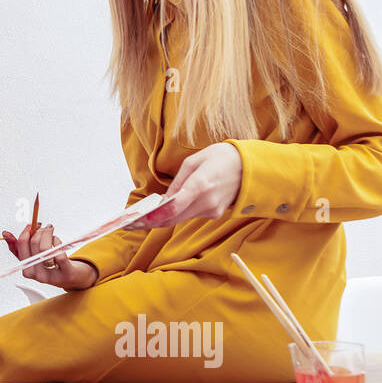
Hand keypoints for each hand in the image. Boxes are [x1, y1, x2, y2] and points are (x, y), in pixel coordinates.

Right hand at [2, 223, 96, 289]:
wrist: (72, 279)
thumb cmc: (51, 265)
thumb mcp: (33, 257)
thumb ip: (19, 247)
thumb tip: (5, 233)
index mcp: (26, 269)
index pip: (21, 245)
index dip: (27, 231)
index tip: (32, 224)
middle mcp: (37, 275)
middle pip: (34, 243)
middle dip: (40, 230)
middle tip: (46, 227)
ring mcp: (51, 276)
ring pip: (45, 247)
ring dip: (50, 235)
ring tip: (52, 233)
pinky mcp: (66, 273)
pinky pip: (59, 253)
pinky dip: (59, 242)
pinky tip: (59, 243)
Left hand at [128, 142, 242, 228]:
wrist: (249, 167)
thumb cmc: (220, 158)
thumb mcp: (194, 161)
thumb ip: (177, 182)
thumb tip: (164, 199)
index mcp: (200, 185)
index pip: (174, 207)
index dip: (154, 216)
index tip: (137, 220)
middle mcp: (206, 202)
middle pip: (174, 218)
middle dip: (151, 222)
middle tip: (131, 224)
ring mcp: (212, 210)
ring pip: (181, 219)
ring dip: (162, 219)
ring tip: (141, 218)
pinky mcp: (214, 214)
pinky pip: (190, 215)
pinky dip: (177, 214)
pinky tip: (163, 211)